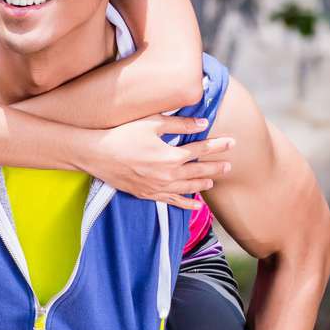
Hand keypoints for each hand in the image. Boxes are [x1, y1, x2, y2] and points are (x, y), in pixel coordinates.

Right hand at [88, 116, 234, 204]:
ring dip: (203, 184)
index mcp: (171, 156)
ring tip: (214, 181)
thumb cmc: (123, 135)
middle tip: (229, 165)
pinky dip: (186, 203)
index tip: (232, 143)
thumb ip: (180, 124)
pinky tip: (197, 206)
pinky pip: (172, 201)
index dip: (217, 146)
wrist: (98, 155)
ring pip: (187, 188)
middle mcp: (168, 175)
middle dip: (215, 167)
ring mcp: (158, 188)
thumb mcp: (152, 123)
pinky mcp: (148, 194)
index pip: (200, 150)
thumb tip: (203, 124)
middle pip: (198, 171)